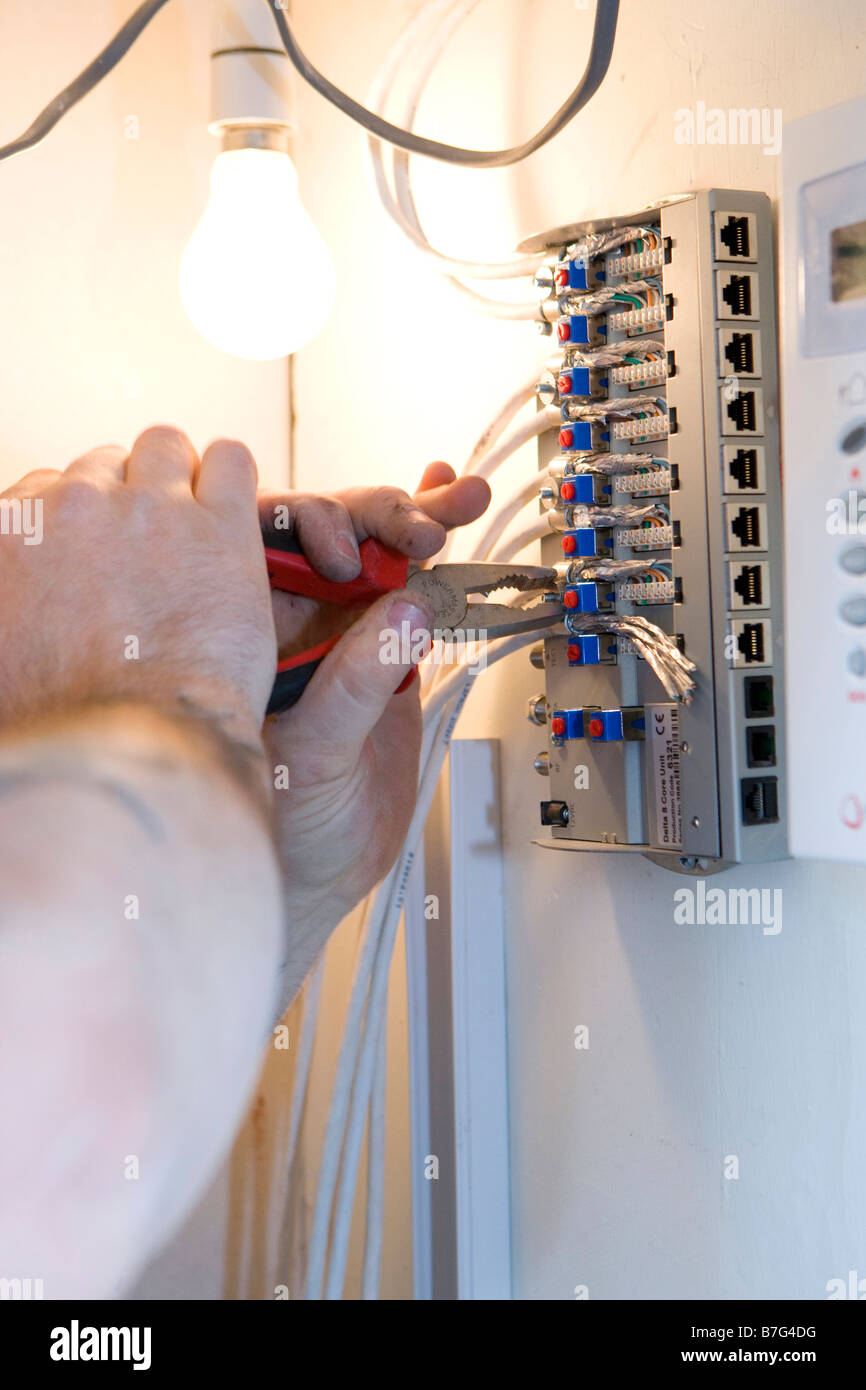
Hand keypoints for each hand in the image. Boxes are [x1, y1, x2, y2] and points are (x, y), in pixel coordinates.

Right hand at [0, 427, 275, 746]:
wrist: (132, 750)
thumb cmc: (63, 728)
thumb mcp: (1, 665)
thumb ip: (9, 619)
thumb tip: (17, 619)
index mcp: (8, 535)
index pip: (42, 494)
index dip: (77, 529)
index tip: (99, 563)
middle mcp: (70, 506)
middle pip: (102, 467)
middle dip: (126, 502)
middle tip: (152, 555)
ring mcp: (148, 508)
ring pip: (164, 447)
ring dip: (177, 480)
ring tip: (195, 532)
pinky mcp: (220, 526)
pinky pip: (233, 459)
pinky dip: (233, 480)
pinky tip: (235, 520)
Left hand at [260, 463, 489, 949]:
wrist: (318, 868)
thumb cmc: (279, 818)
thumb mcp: (313, 753)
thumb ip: (355, 682)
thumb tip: (407, 611)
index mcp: (244, 626)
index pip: (266, 540)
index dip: (310, 524)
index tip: (346, 552)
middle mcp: (290, 615)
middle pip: (334, 533)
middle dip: (380, 516)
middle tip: (424, 529)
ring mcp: (340, 625)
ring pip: (376, 550)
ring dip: (418, 516)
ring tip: (460, 499)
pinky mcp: (387, 644)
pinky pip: (409, 583)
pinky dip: (429, 542)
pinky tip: (446, 501)